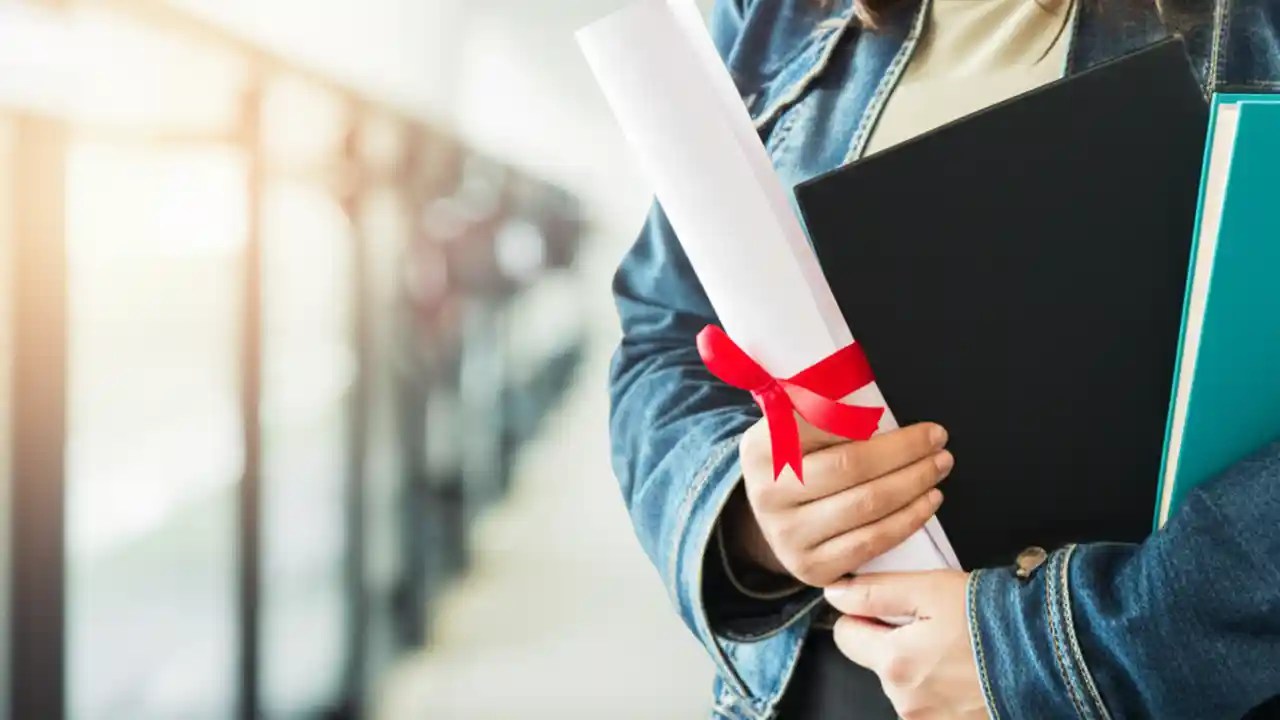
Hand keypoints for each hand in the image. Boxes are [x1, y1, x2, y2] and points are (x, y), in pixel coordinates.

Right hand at [722, 416, 951, 585]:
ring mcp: (787, 535)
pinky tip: (928, 503)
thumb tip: (877, 402)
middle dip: (906, 453)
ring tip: (938, 468)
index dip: (877, 423)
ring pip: (867, 505)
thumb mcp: (797, 428)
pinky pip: (870, 542)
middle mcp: (768, 493)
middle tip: (939, 443)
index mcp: (762, 448)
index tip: (922, 425)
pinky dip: (907, 521)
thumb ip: (827, 409)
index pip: (827, 427)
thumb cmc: (798, 463)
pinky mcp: (810, 567)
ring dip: (914, 484)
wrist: (775, 519)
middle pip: (852, 466)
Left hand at [825, 571, 986, 719]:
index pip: (845, 636)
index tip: (888, 607)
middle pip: (878, 663)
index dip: (863, 615)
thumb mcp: (932, 589)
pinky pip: (934, 705)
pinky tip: (970, 673)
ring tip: (960, 648)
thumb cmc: (999, 622)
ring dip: (923, 668)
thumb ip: (876, 591)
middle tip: (936, 624)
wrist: (1059, 656)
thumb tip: (836, 594)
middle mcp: (907, 703)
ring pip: (907, 685)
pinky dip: (945, 689)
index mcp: (894, 664)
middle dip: (897, 643)